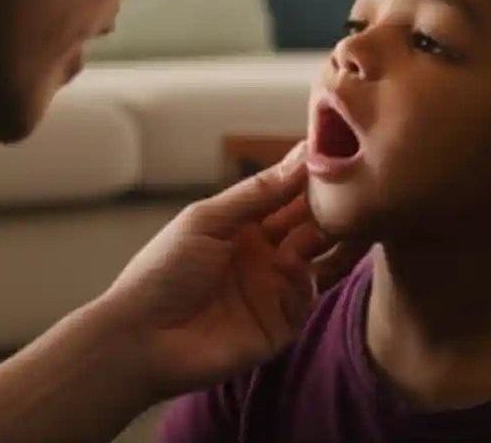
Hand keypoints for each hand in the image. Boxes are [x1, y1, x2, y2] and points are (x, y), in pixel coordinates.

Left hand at [97, 142, 370, 396]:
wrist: (143, 337)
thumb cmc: (163, 271)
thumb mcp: (207, 220)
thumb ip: (257, 193)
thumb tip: (301, 156)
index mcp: (244, 225)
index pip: (287, 195)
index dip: (309, 177)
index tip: (337, 153)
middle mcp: (265, 254)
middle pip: (310, 225)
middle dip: (329, 207)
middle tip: (347, 190)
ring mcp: (275, 290)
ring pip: (319, 259)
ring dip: (326, 239)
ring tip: (329, 222)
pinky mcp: (281, 325)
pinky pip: (307, 296)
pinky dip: (304, 277)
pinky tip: (291, 262)